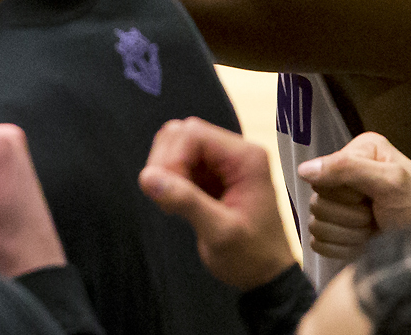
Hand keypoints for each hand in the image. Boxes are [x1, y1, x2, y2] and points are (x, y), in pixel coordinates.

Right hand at [138, 117, 295, 291]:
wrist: (264, 275)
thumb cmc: (250, 256)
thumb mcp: (220, 232)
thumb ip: (186, 201)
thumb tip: (146, 176)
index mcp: (245, 157)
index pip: (193, 134)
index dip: (173, 158)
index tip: (170, 192)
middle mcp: (234, 151)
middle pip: (182, 134)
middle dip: (166, 164)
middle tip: (170, 202)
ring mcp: (221, 161)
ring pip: (176, 145)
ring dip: (166, 171)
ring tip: (174, 204)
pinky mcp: (210, 173)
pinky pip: (179, 161)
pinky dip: (170, 179)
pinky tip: (177, 204)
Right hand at [296, 131, 410, 260]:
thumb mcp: (391, 182)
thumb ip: (348, 168)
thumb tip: (303, 170)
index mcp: (359, 152)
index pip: (322, 173)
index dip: (346, 192)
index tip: (372, 197)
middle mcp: (344, 174)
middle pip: (317, 200)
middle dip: (350, 215)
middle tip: (376, 215)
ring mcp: (337, 205)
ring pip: (316, 223)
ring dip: (350, 234)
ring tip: (374, 229)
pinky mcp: (334, 233)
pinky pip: (318, 242)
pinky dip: (344, 248)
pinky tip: (365, 243)